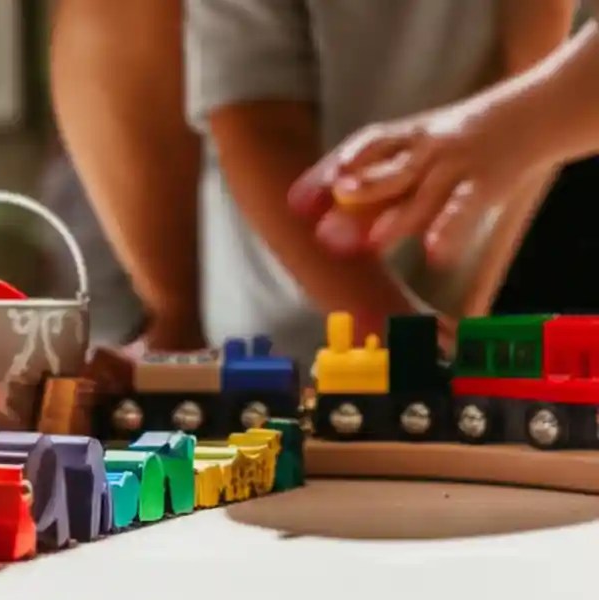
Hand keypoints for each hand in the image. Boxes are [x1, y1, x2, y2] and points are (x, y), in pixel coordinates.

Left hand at [290, 96, 533, 265]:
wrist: (537, 113)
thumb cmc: (464, 141)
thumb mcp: (418, 148)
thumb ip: (376, 179)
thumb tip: (322, 213)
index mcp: (408, 134)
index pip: (363, 148)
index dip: (326, 172)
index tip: (295, 203)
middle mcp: (427, 148)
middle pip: (386, 173)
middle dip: (354, 200)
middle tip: (323, 230)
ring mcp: (457, 164)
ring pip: (421, 194)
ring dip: (395, 218)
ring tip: (371, 243)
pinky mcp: (486, 184)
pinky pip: (464, 208)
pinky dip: (450, 229)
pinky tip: (433, 254)